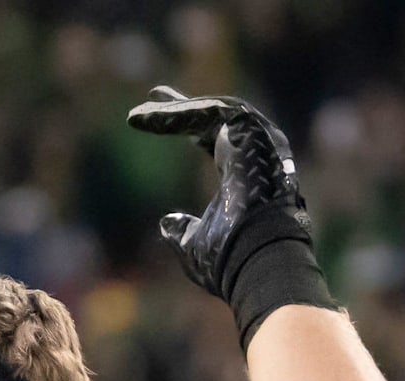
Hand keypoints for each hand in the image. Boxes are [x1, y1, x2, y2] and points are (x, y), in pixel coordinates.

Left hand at [128, 87, 330, 349]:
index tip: (156, 119)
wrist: (254, 261)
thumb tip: (166, 223)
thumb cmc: (230, 260)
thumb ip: (181, 230)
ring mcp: (260, 142)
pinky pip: (216, 112)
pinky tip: (157, 114)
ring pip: (215, 111)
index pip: (212, 140)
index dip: (185, 127)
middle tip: (152, 95)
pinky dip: (185, 112)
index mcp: (242, 175)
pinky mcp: (255, 134)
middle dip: (181, 107)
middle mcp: (255, 154)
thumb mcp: (194, 242)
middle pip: (216, 118)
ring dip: (178, 109)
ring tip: (144, 112)